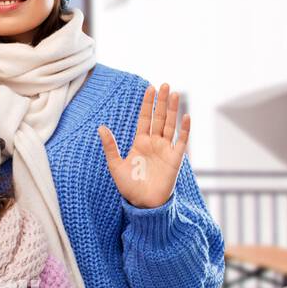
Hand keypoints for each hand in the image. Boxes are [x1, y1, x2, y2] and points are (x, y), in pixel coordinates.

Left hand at [97, 83, 190, 209]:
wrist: (143, 203)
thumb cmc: (129, 186)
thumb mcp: (115, 165)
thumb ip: (110, 146)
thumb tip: (101, 127)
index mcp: (140, 142)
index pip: (145, 118)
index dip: (147, 104)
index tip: (149, 88)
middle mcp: (154, 143)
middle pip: (159, 117)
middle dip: (161, 101)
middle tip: (164, 84)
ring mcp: (166, 149)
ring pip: (171, 125)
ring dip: (173, 109)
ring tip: (174, 93)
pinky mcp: (176, 159)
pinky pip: (182, 141)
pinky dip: (185, 129)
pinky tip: (186, 116)